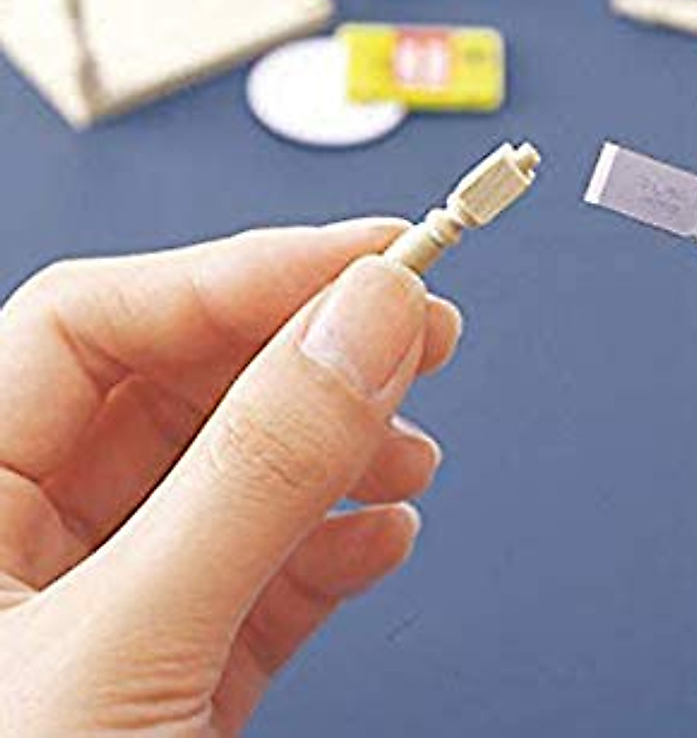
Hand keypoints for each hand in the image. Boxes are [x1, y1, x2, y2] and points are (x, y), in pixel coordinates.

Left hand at [0, 219, 461, 733]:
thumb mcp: (126, 640)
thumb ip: (254, 473)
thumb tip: (365, 319)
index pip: (93, 322)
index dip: (238, 274)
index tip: (367, 259)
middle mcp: (25, 548)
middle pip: (184, 387)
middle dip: (313, 353)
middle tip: (416, 326)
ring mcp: (107, 612)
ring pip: (239, 474)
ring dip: (345, 449)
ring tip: (410, 451)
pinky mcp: (177, 679)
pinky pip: (266, 573)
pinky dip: (339, 544)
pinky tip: (382, 534)